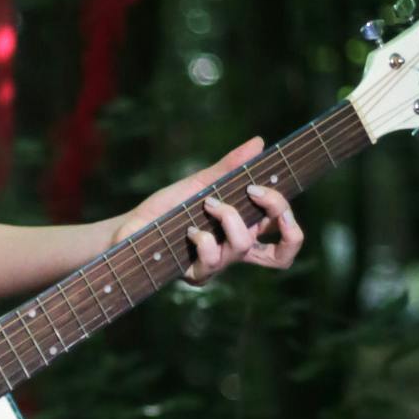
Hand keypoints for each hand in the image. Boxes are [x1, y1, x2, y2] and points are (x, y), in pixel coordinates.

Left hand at [111, 136, 304, 288]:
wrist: (132, 227)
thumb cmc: (168, 208)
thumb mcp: (201, 183)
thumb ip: (229, 168)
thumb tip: (258, 143)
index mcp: (244, 231)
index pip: (285, 237)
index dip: (287, 218)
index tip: (260, 188)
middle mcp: (235, 252)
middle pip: (282, 254)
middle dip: (280, 217)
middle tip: (256, 192)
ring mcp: (218, 266)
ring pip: (242, 245)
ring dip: (227, 216)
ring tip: (207, 203)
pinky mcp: (196, 275)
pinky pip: (211, 259)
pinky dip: (201, 237)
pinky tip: (187, 228)